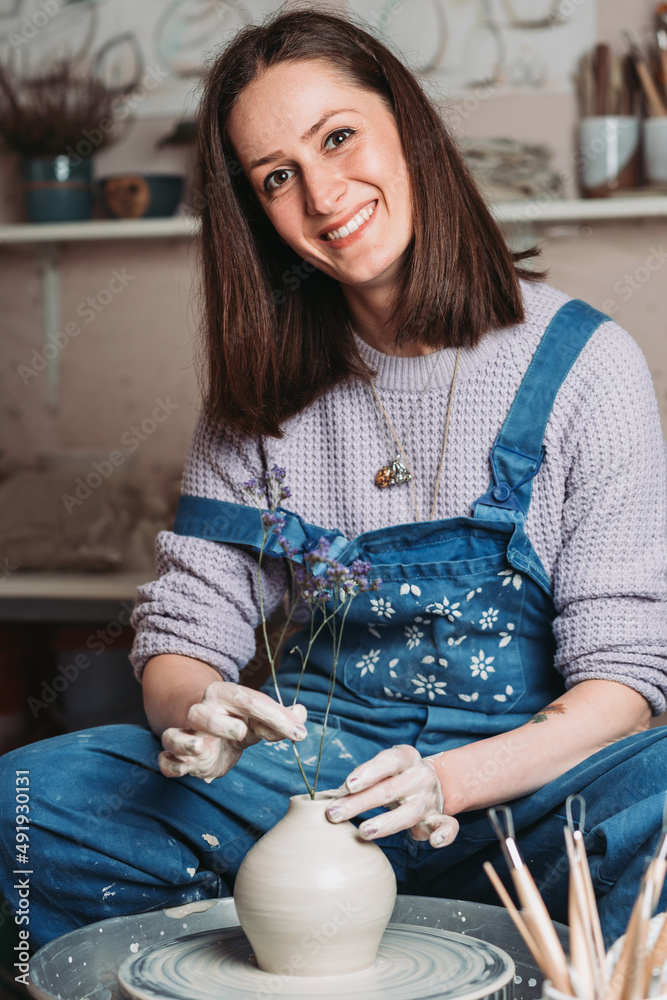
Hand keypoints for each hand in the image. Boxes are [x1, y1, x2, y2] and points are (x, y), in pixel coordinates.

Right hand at [158, 681, 307, 782]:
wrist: (207, 736)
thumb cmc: (237, 724)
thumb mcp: (259, 720)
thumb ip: (279, 719)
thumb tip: (301, 714)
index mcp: (224, 696)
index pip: (249, 701)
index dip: (276, 717)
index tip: (300, 733)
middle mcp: (201, 711)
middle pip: (202, 713)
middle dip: (219, 724)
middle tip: (242, 732)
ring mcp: (184, 734)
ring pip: (175, 735)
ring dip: (185, 742)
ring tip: (200, 749)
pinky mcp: (175, 756)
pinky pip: (165, 760)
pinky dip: (171, 764)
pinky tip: (185, 768)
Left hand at [325, 744, 458, 848]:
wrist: (431, 783)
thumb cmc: (395, 777)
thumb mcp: (382, 770)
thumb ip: (361, 781)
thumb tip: (329, 797)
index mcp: (406, 758)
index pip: (387, 762)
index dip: (368, 772)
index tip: (348, 785)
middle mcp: (419, 777)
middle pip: (390, 790)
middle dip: (360, 803)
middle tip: (334, 814)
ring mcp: (430, 799)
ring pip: (410, 811)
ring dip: (387, 822)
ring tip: (363, 831)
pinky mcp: (439, 818)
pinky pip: (449, 826)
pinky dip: (445, 834)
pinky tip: (434, 842)